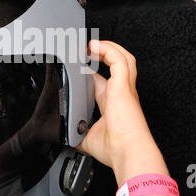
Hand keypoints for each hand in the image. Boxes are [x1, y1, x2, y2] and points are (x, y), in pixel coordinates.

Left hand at [77, 39, 161, 177]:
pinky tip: (94, 46)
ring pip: (123, 58)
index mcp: (113, 104)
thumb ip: (77, 133)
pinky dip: (107, 49)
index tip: (79, 68)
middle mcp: (121, 93)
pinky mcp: (123, 85)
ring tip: (93, 44)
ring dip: (108, 47)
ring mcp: (124, 88)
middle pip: (116, 66)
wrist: (127, 151)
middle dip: (103, 54)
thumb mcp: (88, 139)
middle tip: (88, 49)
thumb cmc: (116, 149)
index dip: (91, 73)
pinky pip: (118, 59)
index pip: (102, 82)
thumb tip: (68, 135)